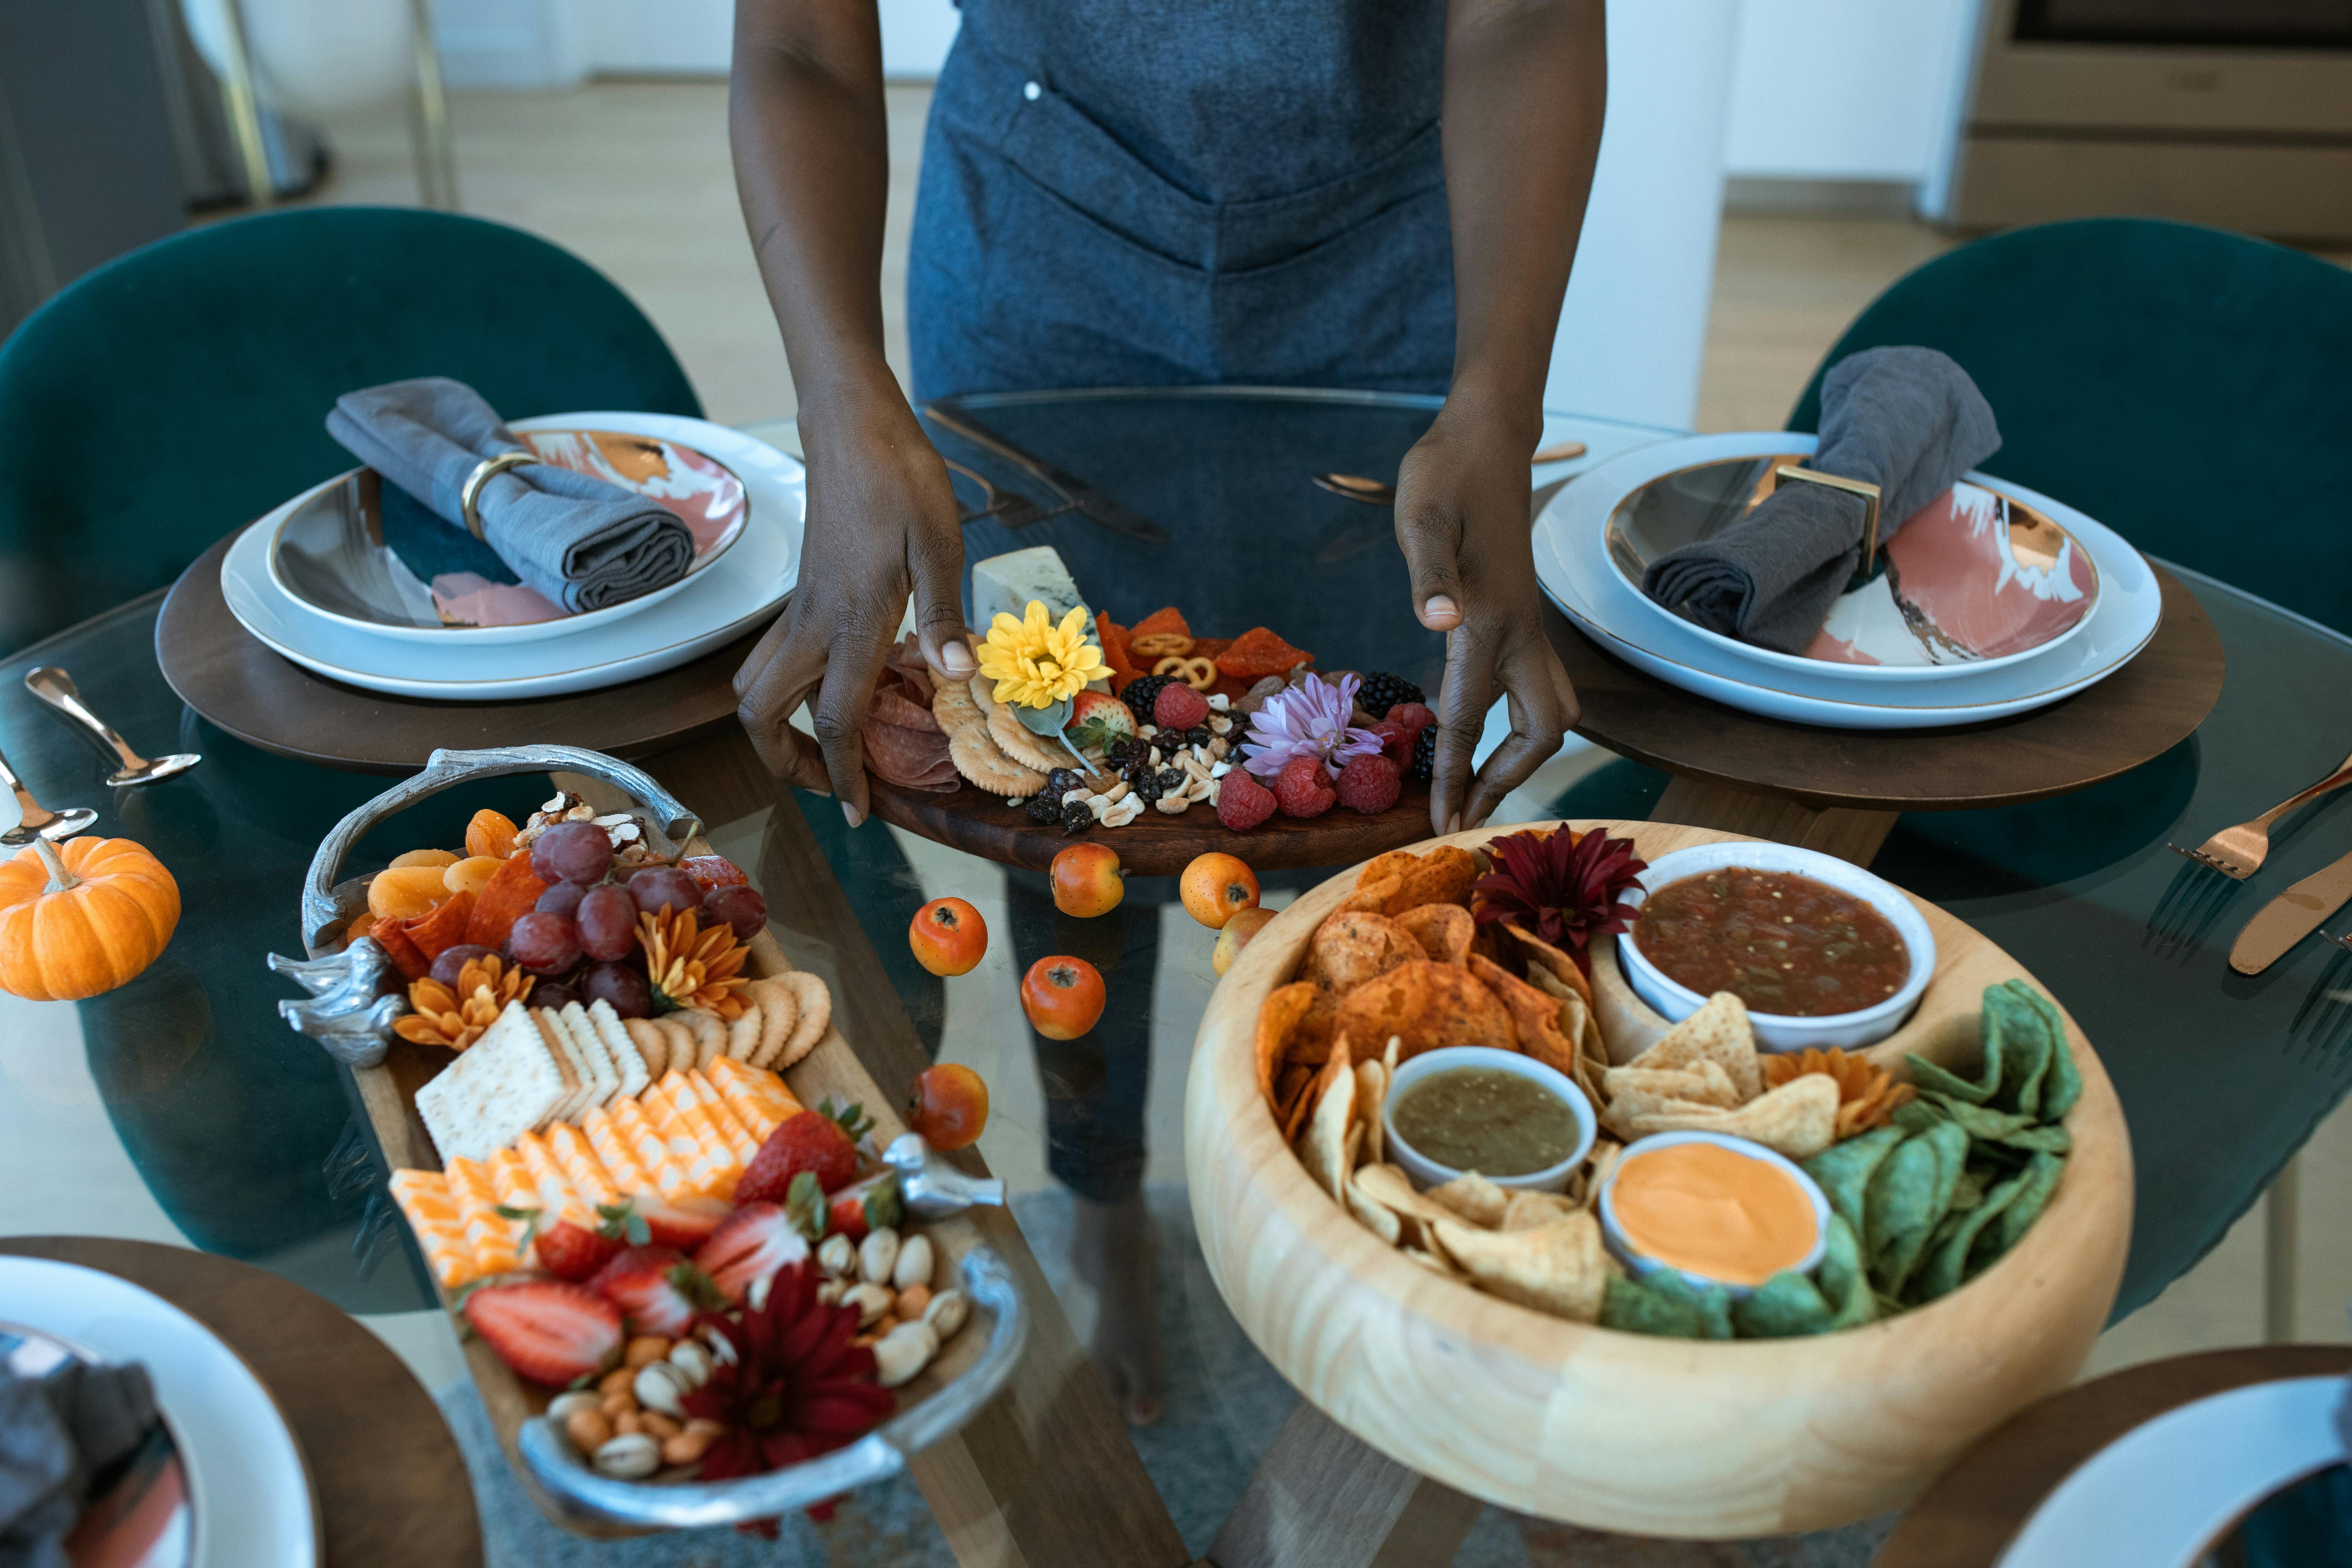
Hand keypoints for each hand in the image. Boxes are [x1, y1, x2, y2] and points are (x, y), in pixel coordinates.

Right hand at [734, 387, 970, 823]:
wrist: (852, 423)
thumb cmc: (901, 475)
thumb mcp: (940, 540)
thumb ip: (944, 611)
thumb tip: (958, 674)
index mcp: (851, 618)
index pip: (835, 718)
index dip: (842, 775)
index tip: (858, 815)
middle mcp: (813, 621)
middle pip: (761, 712)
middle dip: (786, 761)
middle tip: (831, 785)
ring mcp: (801, 606)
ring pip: (758, 685)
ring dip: (779, 728)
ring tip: (828, 751)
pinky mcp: (804, 591)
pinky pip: (780, 658)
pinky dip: (794, 691)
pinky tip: (840, 690)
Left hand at [1393, 400, 1579, 833]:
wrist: (1485, 436)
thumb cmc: (1446, 473)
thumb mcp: (1422, 514)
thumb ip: (1429, 570)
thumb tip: (1438, 622)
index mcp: (1490, 619)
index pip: (1473, 717)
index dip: (1457, 777)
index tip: (1443, 826)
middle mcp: (1519, 630)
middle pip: (1541, 731)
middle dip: (1508, 778)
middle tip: (1465, 812)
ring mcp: (1527, 623)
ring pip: (1547, 711)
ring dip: (1517, 754)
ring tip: (1476, 785)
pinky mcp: (1521, 614)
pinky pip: (1531, 687)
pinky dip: (1511, 722)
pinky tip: (1477, 727)